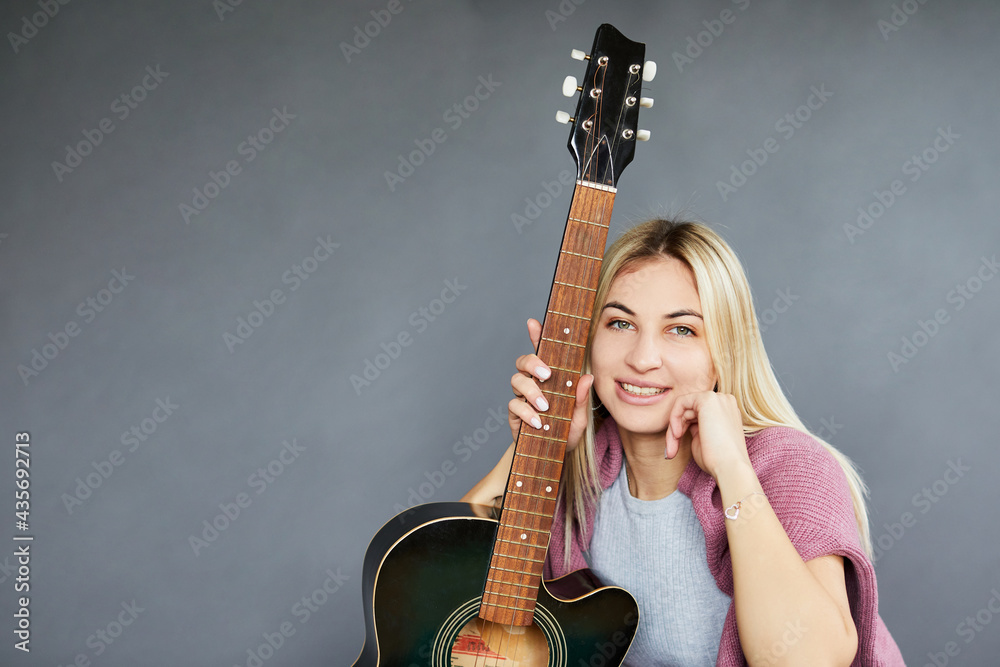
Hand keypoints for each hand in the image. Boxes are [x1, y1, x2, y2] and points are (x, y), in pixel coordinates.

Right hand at [508, 318, 593, 451]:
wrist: (552, 456)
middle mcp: (533, 383)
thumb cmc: (566, 431)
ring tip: (545, 406)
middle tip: (546, 375)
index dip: (536, 335)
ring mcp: (522, 397)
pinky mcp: (514, 413)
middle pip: (523, 361)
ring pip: (516, 380)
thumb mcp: (579, 417)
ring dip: (531, 391)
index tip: (533, 322)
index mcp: (550, 377)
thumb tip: (587, 378)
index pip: (542, 352)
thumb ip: (580, 399)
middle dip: (532, 363)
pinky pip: (514, 405)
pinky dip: (526, 411)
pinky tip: (538, 421)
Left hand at [665, 391, 751, 481]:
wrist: (730, 467)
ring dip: (673, 428)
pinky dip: (674, 418)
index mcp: (726, 411)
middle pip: (689, 410)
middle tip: (670, 452)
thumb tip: (684, 422)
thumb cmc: (718, 459)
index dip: (683, 429)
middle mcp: (724, 401)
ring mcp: (717, 398)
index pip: (697, 414)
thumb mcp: (704, 439)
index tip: (674, 449)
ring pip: (683, 407)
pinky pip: (681, 402)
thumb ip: (696, 427)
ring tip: (672, 448)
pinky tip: (677, 434)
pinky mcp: (707, 399)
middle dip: (675, 430)